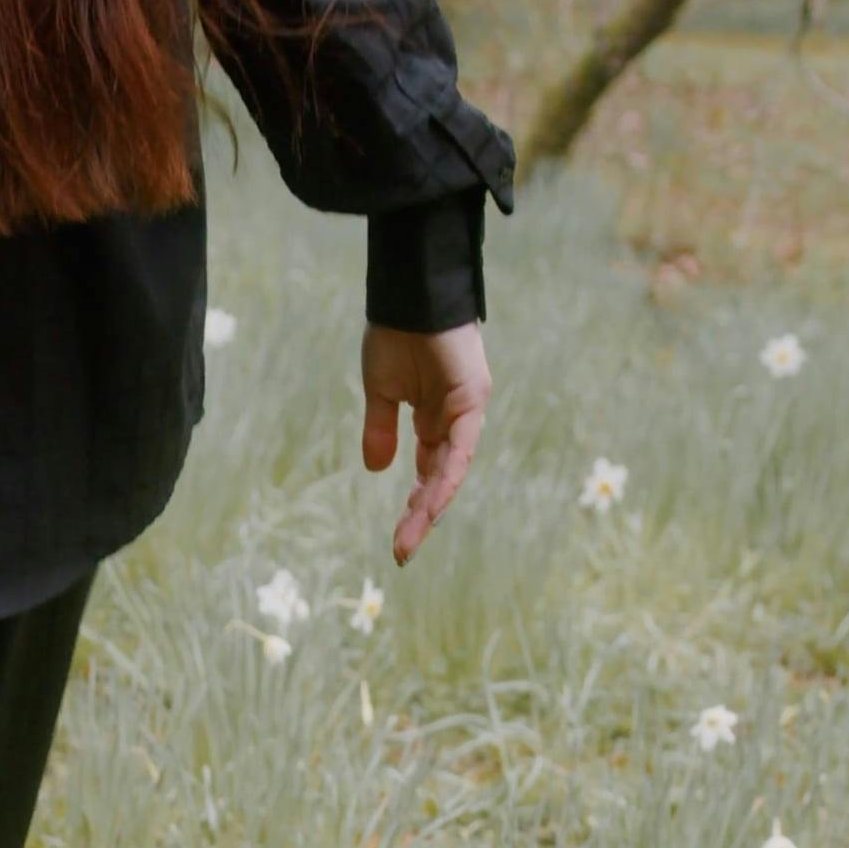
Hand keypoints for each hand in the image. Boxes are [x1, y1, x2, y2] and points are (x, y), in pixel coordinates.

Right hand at [360, 323, 488, 564]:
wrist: (409, 294)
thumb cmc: (394, 332)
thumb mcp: (380, 391)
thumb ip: (381, 430)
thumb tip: (375, 469)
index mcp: (433, 420)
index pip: (426, 473)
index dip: (415, 506)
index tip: (397, 541)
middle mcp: (454, 421)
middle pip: (439, 479)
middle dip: (420, 517)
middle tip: (401, 552)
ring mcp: (466, 412)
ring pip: (451, 471)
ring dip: (430, 505)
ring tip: (410, 538)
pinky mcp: (473, 400)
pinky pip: (461, 448)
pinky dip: (446, 475)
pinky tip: (430, 503)